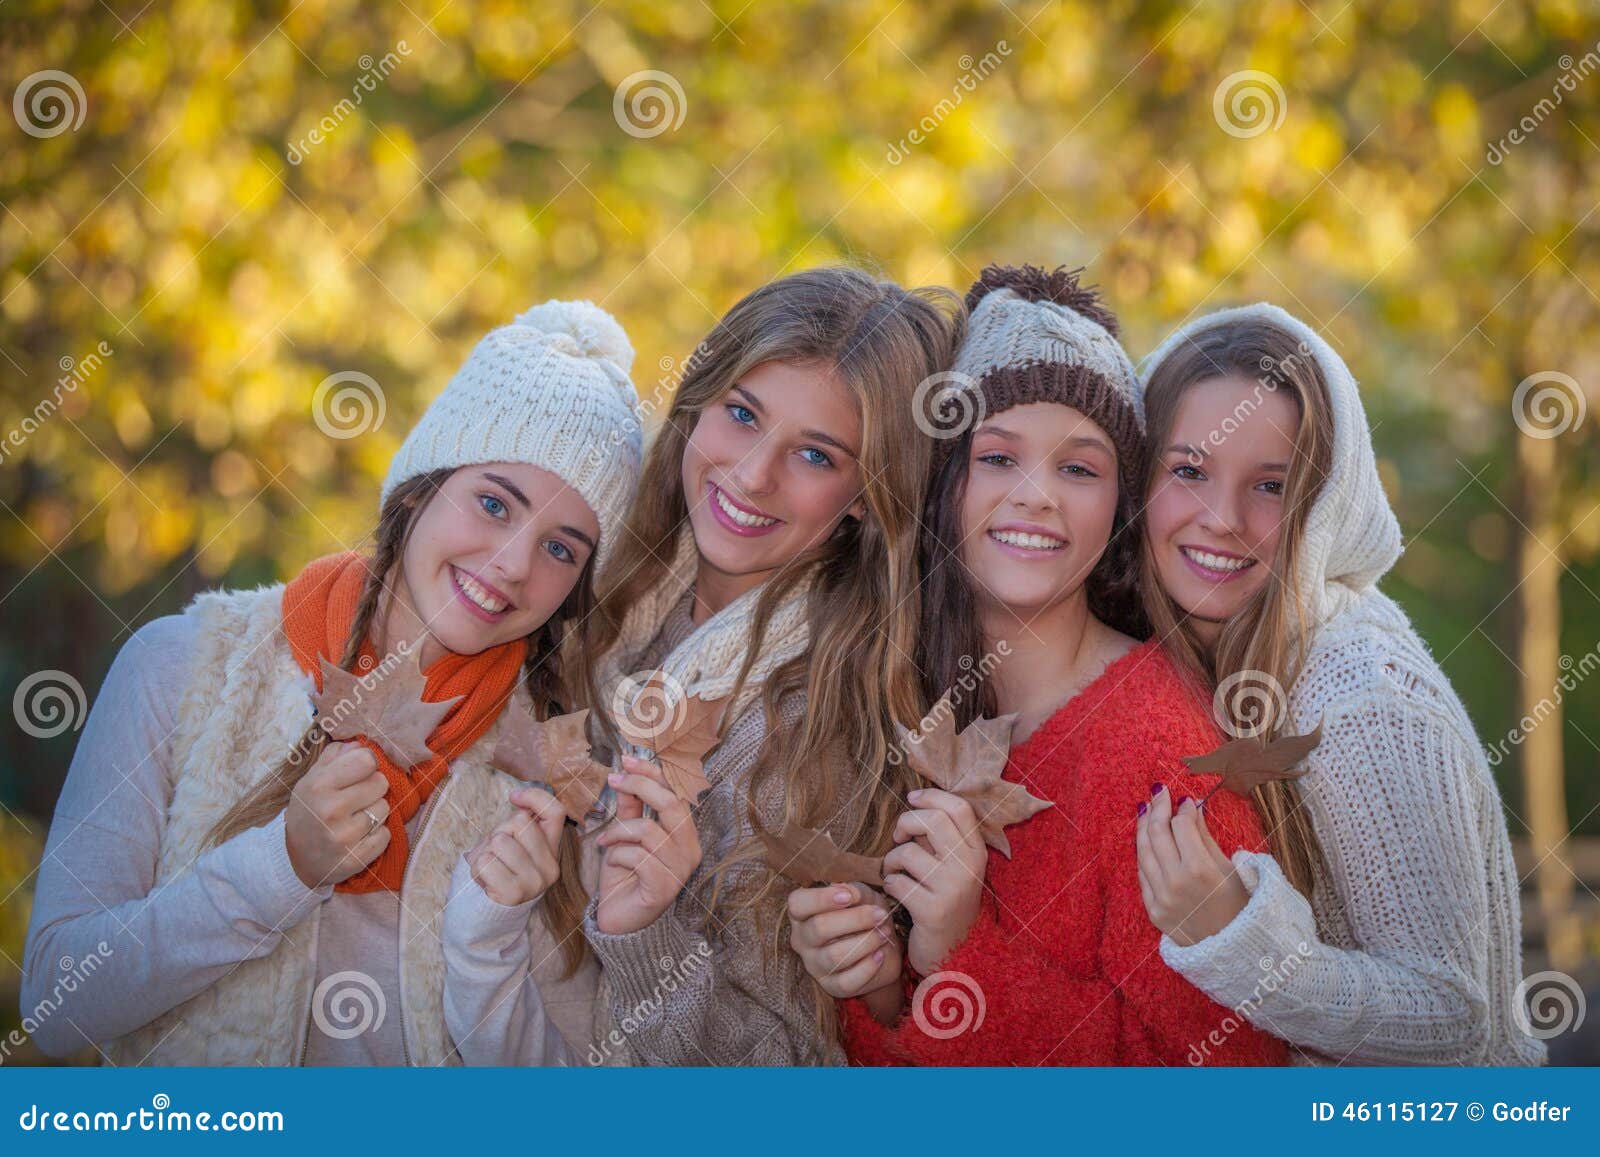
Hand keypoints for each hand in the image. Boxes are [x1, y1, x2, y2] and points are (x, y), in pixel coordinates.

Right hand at [285, 740, 390, 888]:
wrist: (295, 858)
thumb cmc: (309, 811)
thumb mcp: (312, 780)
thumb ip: (335, 757)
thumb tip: (360, 744)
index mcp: (319, 785)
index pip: (366, 760)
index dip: (367, 764)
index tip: (360, 772)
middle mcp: (331, 810)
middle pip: (380, 783)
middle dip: (373, 788)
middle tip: (358, 798)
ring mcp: (344, 836)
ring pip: (385, 809)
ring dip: (376, 812)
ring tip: (356, 818)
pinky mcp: (355, 859)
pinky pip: (386, 836)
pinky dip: (377, 835)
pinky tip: (360, 836)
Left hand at [467, 787, 565, 906]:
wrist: (491, 913)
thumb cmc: (501, 869)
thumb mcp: (515, 842)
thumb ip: (522, 821)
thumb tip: (517, 797)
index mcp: (554, 850)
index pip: (555, 812)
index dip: (535, 797)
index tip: (513, 797)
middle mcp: (550, 867)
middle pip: (520, 822)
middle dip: (499, 830)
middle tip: (496, 852)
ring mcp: (534, 882)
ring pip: (500, 840)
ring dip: (485, 850)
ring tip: (490, 866)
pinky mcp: (513, 894)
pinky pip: (485, 862)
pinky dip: (477, 867)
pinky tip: (485, 880)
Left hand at [593, 755, 700, 934]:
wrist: (621, 923)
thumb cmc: (625, 879)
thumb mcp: (625, 837)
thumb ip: (630, 808)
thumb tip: (624, 774)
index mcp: (685, 834)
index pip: (676, 793)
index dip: (654, 773)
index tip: (627, 759)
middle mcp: (690, 850)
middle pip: (671, 804)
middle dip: (640, 787)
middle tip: (613, 781)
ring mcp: (680, 870)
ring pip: (648, 831)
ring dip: (619, 832)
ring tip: (605, 842)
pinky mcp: (664, 887)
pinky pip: (637, 857)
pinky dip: (617, 855)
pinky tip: (611, 864)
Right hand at [787, 882, 900, 1000]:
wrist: (881, 948)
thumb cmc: (865, 915)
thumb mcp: (863, 897)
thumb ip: (854, 891)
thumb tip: (848, 892)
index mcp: (803, 913)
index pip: (798, 903)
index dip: (821, 898)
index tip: (849, 896)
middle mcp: (802, 940)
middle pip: (819, 928)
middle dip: (855, 919)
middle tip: (880, 915)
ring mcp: (814, 965)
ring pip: (834, 956)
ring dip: (865, 943)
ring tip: (884, 934)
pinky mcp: (831, 986)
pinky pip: (846, 981)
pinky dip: (867, 968)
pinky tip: (880, 955)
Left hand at [882, 788, 987, 975]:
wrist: (955, 953)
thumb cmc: (946, 901)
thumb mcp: (953, 867)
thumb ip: (941, 838)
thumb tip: (917, 803)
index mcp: (977, 852)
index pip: (959, 808)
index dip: (932, 796)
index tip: (912, 798)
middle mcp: (969, 868)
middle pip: (933, 821)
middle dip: (906, 822)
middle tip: (899, 837)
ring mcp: (952, 889)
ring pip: (907, 853)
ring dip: (891, 860)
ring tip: (895, 871)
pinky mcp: (933, 911)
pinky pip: (897, 882)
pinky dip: (889, 884)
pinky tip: (895, 892)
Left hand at [1135, 785, 1248, 945]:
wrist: (1234, 950)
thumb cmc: (1240, 906)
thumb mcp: (1229, 868)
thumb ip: (1204, 837)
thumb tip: (1191, 807)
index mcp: (1200, 870)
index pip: (1181, 826)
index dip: (1182, 809)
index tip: (1185, 800)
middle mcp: (1175, 883)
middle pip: (1156, 834)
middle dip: (1157, 808)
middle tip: (1159, 792)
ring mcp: (1161, 898)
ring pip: (1143, 852)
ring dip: (1143, 827)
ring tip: (1147, 809)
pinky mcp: (1153, 911)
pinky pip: (1143, 874)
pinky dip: (1144, 854)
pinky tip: (1147, 840)